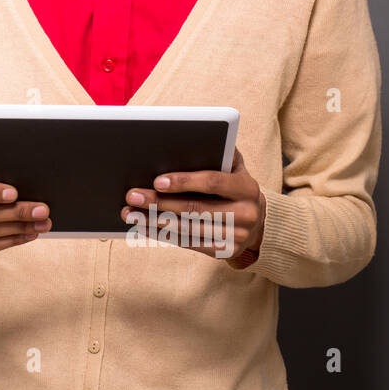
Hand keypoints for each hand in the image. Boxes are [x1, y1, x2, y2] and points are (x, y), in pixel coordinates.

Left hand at [120, 147, 264, 264]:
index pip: (212, 182)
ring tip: (130, 213)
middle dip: (159, 202)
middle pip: (195, 209)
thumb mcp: (234, 166)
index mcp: (247, 187)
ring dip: (154, 221)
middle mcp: (246, 214)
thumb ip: (218, 151)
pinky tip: (143, 226)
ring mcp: (236, 236)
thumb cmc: (234, 185)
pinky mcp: (224, 251)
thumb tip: (188, 137)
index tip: (157, 181)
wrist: (258, 221)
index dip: (184, 181)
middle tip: (132, 196)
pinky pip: (187, 243)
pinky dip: (162, 234)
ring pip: (187, 229)